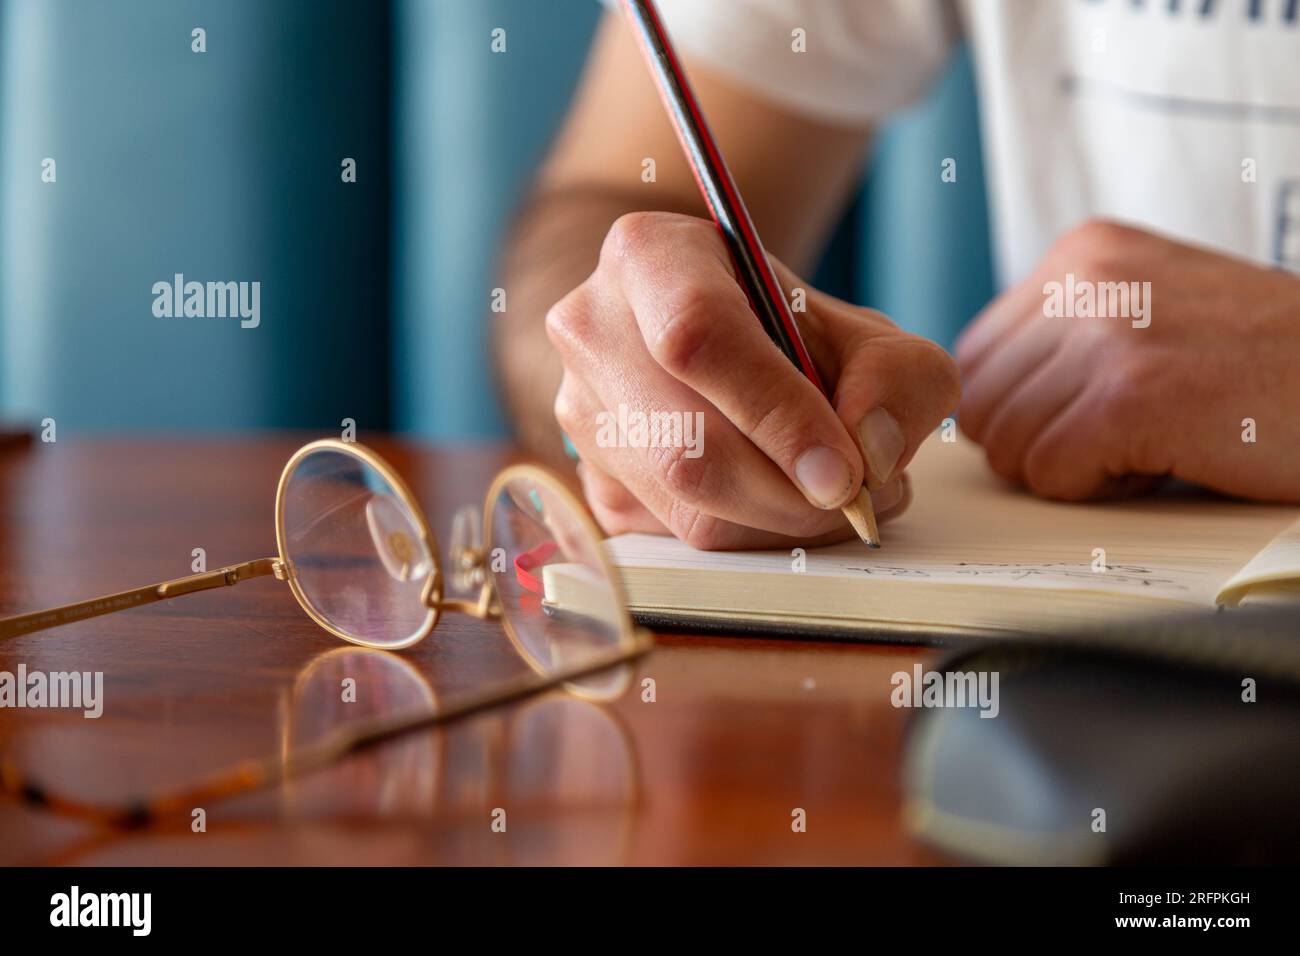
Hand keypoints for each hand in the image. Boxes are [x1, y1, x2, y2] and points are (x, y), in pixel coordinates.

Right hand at [546, 211, 960, 549]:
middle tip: (856, 496)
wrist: (722, 344)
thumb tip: (869, 452)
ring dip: (779, 521)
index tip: (844, 471)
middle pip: (685, 447)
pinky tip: (782, 503)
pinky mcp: (594, 484)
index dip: (777, 415)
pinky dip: (751, 537)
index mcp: (648, 256)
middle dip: (788, 493)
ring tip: (831, 495)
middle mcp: (591, 330)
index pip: (698, 339)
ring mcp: (581, 413)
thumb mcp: (868, 332)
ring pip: (683, 505)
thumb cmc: (791, 333)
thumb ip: (897, 378)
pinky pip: (678, 539)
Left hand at [957, 219, 1299, 501]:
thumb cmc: (1259, 365)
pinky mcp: (1129, 397)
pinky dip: (1106, 487)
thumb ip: (1061, 335)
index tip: (1102, 407)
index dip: (1028, 409)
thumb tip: (968, 403)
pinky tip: (1170, 457)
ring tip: (1159, 436)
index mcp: (1082, 251)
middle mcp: (1085, 278)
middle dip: (1045, 443)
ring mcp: (1106, 334)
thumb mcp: (1149, 309)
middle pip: (983, 408)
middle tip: (1134, 429)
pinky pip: (1052, 475)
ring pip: (1009, 449)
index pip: (976, 361)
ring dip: (1080, 466)